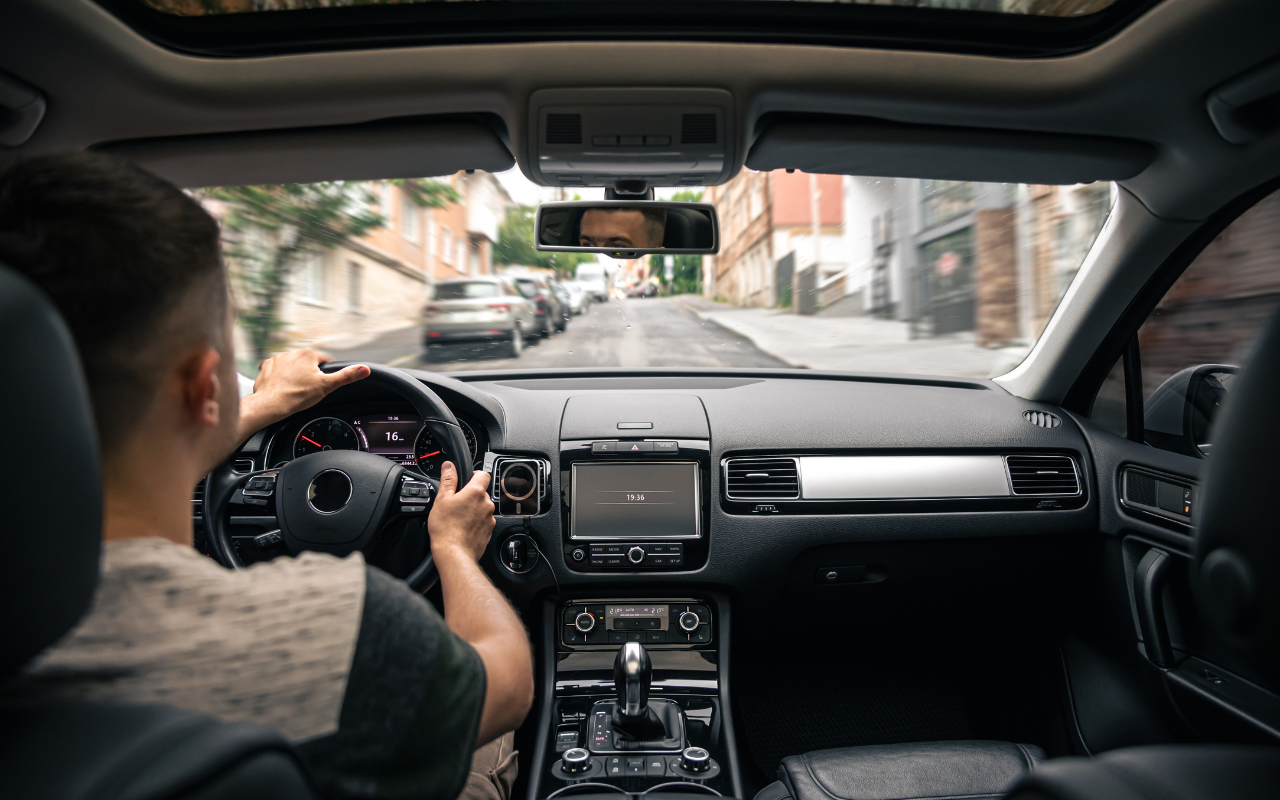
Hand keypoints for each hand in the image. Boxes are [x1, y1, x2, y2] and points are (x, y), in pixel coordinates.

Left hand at [238, 349, 369, 440]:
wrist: (270, 404)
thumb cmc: (297, 396)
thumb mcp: (327, 386)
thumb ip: (346, 376)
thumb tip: (365, 369)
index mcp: (309, 354)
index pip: (325, 362)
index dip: (326, 375)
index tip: (321, 385)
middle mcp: (292, 352)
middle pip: (308, 364)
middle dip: (309, 375)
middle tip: (307, 390)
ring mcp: (278, 359)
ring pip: (292, 367)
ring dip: (295, 375)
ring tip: (294, 390)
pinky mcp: (266, 367)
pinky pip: (277, 370)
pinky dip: (280, 378)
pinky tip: (283, 388)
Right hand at [428, 462, 495, 561]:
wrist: (454, 554)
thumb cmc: (446, 529)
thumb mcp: (441, 499)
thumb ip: (448, 480)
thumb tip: (449, 466)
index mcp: (475, 493)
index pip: (483, 474)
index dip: (474, 475)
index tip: (466, 480)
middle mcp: (486, 504)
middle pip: (482, 492)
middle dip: (471, 495)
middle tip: (456, 503)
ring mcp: (489, 518)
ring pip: (483, 507)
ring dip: (474, 509)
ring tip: (458, 517)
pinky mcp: (489, 531)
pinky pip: (483, 521)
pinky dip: (476, 522)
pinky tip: (463, 527)